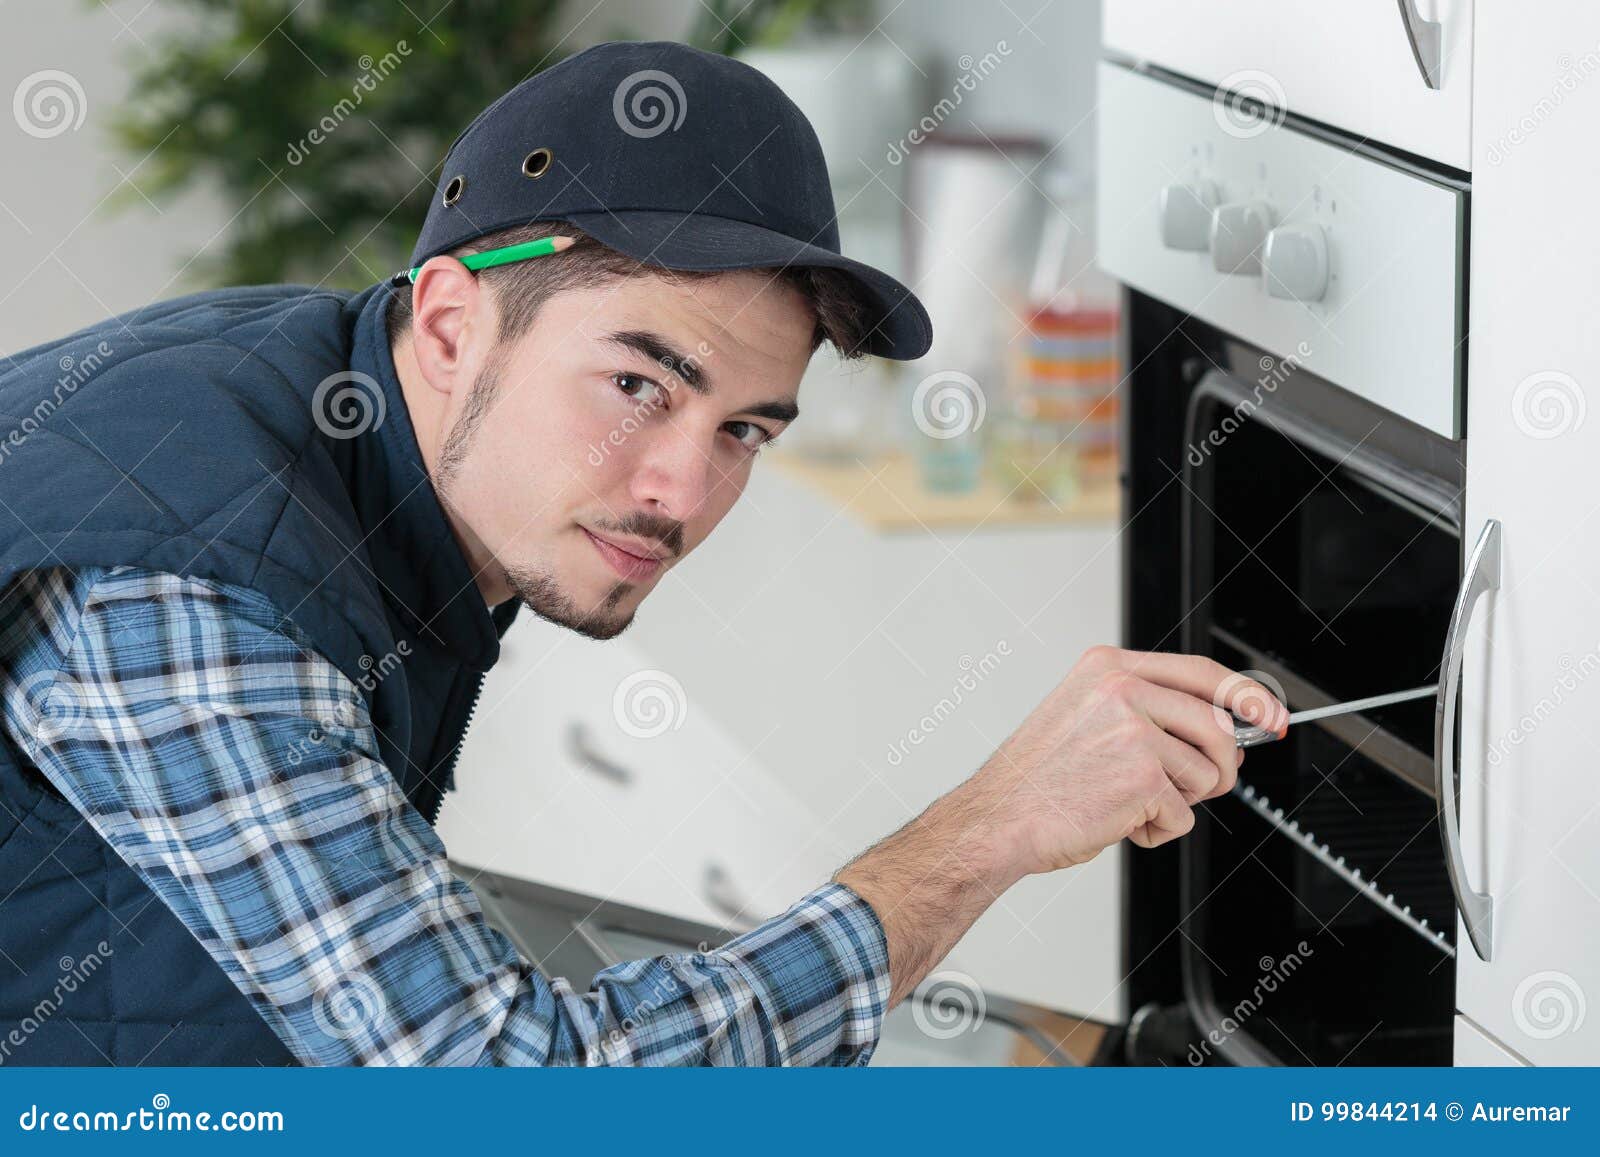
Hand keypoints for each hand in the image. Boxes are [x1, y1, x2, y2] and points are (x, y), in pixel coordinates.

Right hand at [833, 645, 1286, 1006]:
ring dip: (1177, 802)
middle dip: (1221, 768)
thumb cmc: (1036, 781)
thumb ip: (1150, 713)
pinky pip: (1183, 814)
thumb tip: (1226, 734)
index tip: (1271, 720)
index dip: (1247, 697)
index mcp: (1108, 667)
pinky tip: (1116, 820)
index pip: (1203, 671)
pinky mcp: (1143, 776)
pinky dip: (1156, 830)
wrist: (997, 820)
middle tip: (1193, 788)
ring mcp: (1134, 730)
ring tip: (1126, 803)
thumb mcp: (1086, 718)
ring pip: (1206, 774)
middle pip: (1220, 725)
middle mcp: (1122, 689)